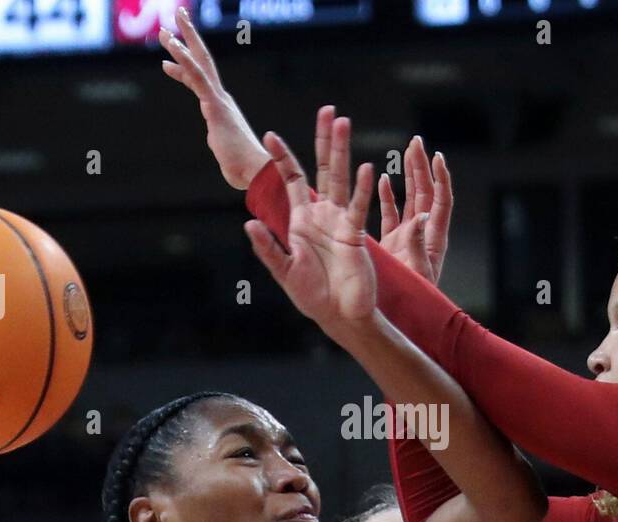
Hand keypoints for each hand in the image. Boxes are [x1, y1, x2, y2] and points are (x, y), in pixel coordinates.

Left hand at [160, 7, 269, 190]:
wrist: (256, 173)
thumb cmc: (243, 169)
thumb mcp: (223, 151)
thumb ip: (218, 140)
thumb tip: (216, 140)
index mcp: (221, 108)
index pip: (199, 82)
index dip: (182, 69)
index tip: (165, 63)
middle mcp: (221, 99)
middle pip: (202, 60)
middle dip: (189, 37)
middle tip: (178, 15)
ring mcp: (218, 100)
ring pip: (198, 64)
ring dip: (181, 44)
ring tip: (164, 29)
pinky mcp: (215, 105)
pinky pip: (198, 77)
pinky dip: (185, 60)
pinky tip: (174, 46)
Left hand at [244, 118, 376, 333]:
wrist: (339, 314)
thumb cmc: (311, 296)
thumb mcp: (283, 271)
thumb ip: (267, 248)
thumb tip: (249, 224)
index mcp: (300, 220)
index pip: (291, 180)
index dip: (282, 158)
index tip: (270, 135)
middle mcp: (321, 214)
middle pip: (321, 168)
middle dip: (324, 140)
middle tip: (328, 110)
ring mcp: (339, 221)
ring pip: (340, 178)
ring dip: (341, 151)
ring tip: (344, 123)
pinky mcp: (355, 234)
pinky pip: (358, 208)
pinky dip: (362, 189)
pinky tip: (367, 168)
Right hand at [378, 135, 452, 284]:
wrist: (403, 314)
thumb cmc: (415, 297)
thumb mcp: (417, 270)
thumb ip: (417, 243)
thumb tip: (420, 216)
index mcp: (433, 237)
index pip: (440, 200)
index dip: (440, 178)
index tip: (436, 157)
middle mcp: (423, 232)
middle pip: (425, 193)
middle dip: (421, 167)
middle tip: (416, 143)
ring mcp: (408, 236)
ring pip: (409, 199)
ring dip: (407, 176)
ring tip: (404, 153)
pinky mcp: (393, 243)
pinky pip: (391, 214)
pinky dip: (388, 197)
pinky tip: (384, 181)